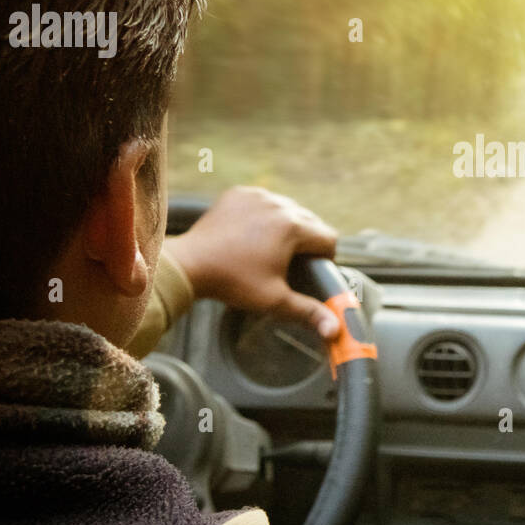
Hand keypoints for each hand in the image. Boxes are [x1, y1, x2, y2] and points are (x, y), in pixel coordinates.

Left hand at [166, 186, 340, 339]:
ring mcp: (257, 196)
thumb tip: (335, 330)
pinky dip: (264, 214)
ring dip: (287, 226)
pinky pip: (264, 201)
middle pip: (311, 221)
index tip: (311, 269)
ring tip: (270, 249)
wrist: (189, 265)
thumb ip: (309, 312)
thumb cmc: (232, 283)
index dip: (325, 257)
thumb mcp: (274, 300)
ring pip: (288, 208)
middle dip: (307, 241)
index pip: (328, 238)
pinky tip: (253, 234)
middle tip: (290, 263)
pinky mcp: (240, 194)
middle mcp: (278, 204)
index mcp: (292, 227)